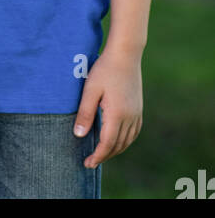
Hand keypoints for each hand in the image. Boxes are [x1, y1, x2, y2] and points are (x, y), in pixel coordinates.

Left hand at [74, 48, 142, 167]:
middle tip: (91, 162)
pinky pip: (134, 132)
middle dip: (105, 156)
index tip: (87, 163)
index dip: (98, 156)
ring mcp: (137, 113)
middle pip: (118, 145)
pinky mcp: (139, 108)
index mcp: (117, 115)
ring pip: (127, 141)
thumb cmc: (105, 69)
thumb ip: (85, 113)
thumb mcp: (90, 90)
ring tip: (102, 153)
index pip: (107, 144)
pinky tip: (117, 140)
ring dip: (115, 150)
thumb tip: (78, 135)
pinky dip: (125, 141)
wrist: (126, 54)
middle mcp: (130, 118)